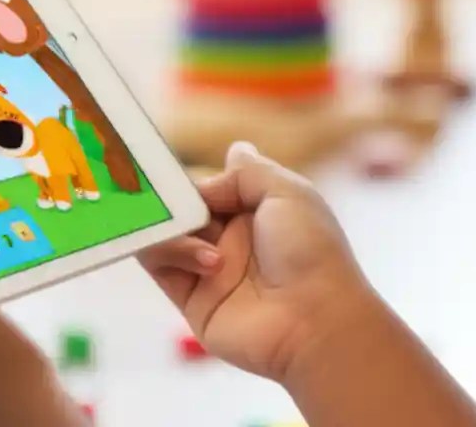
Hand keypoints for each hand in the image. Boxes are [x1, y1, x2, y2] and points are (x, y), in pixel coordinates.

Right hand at [138, 142, 381, 383]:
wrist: (314, 321)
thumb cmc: (311, 252)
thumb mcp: (288, 193)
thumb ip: (248, 172)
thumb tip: (229, 153)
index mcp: (254, 214)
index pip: (207, 188)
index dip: (192, 181)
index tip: (171, 173)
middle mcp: (229, 240)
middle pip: (180, 211)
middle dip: (171, 201)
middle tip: (165, 199)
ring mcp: (208, 269)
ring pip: (164, 234)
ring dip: (175, 230)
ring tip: (209, 246)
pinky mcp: (191, 298)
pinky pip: (160, 265)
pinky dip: (169, 252)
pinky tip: (206, 261)